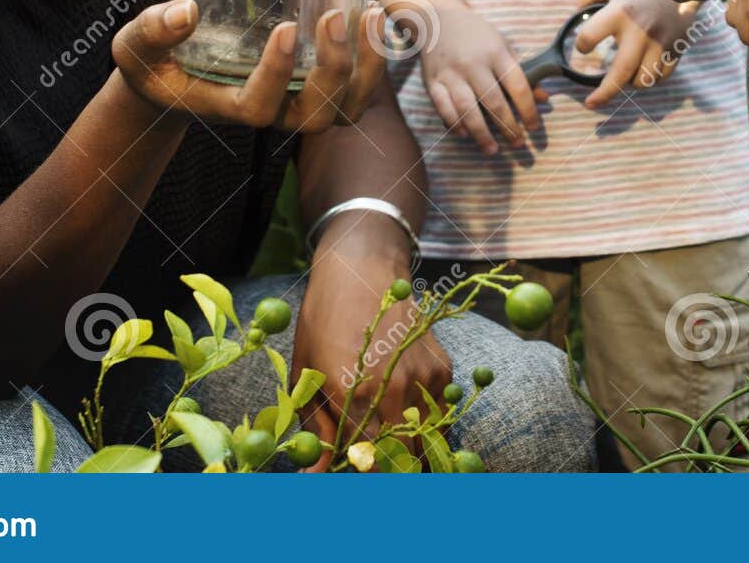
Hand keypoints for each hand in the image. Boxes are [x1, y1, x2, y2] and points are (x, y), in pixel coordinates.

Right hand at [112, 0, 384, 134]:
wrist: (176, 78)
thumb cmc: (155, 62)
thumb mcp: (137, 46)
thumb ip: (153, 30)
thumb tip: (185, 11)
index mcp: (228, 106)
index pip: (258, 107)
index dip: (276, 75)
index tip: (286, 28)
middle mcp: (272, 112)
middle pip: (317, 116)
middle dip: (334, 71)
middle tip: (335, 17)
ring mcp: (299, 103)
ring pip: (348, 108)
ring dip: (367, 68)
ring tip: (373, 15)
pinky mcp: (316, 87)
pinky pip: (358, 88)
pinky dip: (373, 58)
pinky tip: (376, 13)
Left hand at [289, 217, 452, 471]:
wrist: (363, 270)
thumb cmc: (323, 322)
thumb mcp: (306, 375)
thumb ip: (316, 430)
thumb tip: (316, 475)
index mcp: (355, 392)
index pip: (368, 462)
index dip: (363, 476)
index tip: (357, 478)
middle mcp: (396, 388)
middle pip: (404, 461)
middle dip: (391, 472)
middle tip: (377, 473)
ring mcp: (424, 379)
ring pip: (428, 443)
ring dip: (412, 456)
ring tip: (392, 456)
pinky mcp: (442, 370)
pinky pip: (439, 417)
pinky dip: (425, 427)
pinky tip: (404, 419)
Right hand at [420, 6, 544, 154]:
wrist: (437, 21)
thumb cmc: (477, 36)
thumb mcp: (503, 46)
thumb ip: (523, 72)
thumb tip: (544, 99)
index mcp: (496, 53)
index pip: (517, 86)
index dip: (528, 110)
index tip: (534, 127)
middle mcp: (473, 64)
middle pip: (493, 101)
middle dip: (508, 126)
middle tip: (518, 144)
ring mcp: (451, 73)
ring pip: (467, 109)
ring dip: (481, 133)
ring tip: (492, 149)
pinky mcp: (432, 82)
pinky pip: (443, 107)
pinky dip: (454, 123)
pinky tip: (465, 134)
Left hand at [573, 0, 698, 108]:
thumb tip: (576, 13)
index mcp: (620, 12)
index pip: (589, 38)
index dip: (582, 44)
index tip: (583, 45)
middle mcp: (640, 31)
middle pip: (620, 73)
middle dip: (604, 93)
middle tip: (591, 103)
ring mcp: (661, 42)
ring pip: (644, 79)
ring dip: (630, 82)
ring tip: (623, 76)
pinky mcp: (677, 47)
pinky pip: (663, 76)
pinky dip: (651, 78)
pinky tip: (643, 70)